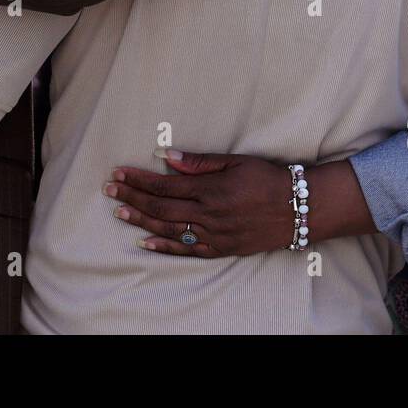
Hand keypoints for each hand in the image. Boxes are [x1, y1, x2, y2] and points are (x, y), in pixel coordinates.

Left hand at [105, 149, 292, 256]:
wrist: (298, 209)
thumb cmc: (267, 178)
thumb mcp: (235, 162)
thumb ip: (198, 162)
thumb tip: (165, 156)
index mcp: (211, 189)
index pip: (165, 186)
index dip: (139, 180)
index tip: (119, 173)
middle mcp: (209, 214)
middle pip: (161, 208)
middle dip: (132, 197)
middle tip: (109, 190)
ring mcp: (214, 235)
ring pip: (169, 229)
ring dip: (141, 221)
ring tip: (120, 211)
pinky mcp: (221, 248)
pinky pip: (187, 250)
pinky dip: (164, 247)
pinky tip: (145, 242)